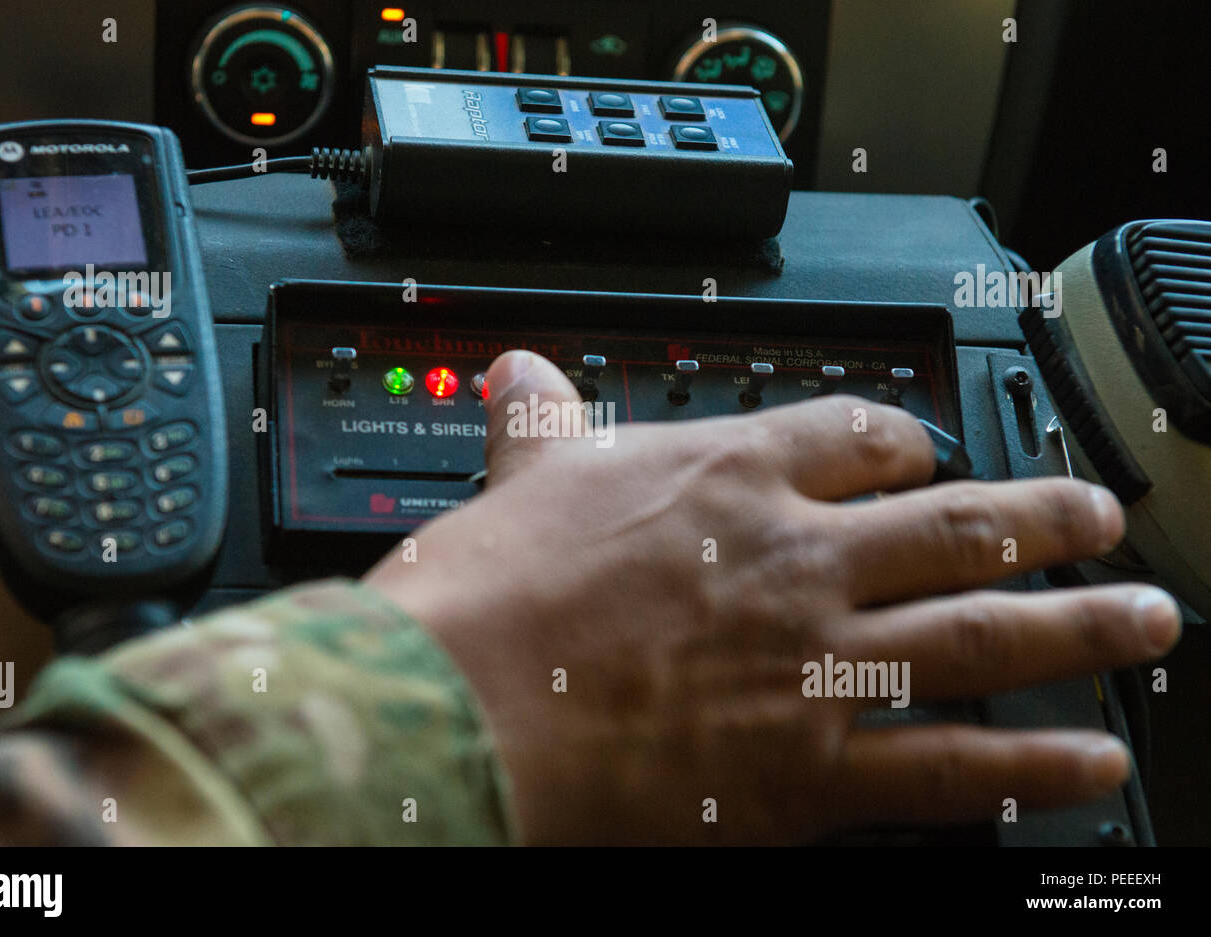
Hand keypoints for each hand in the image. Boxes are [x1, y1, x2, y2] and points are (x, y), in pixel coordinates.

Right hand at [362, 351, 1180, 843]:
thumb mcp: (524, 478)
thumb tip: (520, 372)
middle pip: (958, 525)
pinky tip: (1089, 761)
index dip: (908, 444)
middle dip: (1044, 520)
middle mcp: (799, 559)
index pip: (857, 437)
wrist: (459, 707)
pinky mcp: (812, 769)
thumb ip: (542, 419)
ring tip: (1146, 617)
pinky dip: (1034, 768)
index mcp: (732, 478)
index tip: (928, 458)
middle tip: (1099, 517)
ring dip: (1078, 625)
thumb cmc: (489, 595)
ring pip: (984, 632)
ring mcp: (819, 663)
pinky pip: (952, 766)